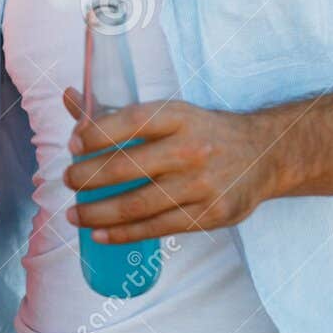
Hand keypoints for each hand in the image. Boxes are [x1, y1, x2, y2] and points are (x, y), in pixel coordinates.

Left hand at [61, 88, 282, 242]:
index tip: (72, 145)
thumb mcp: (170, 114)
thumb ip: (116, 111)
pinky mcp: (209, 214)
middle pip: (126, 167)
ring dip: (97, 213)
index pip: (130, 121)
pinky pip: (156, 228)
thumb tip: (69, 97)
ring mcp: (201, 185)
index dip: (96, 133)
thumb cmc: (203, 133)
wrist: (264, 154)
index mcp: (179, 117)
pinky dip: (122, 234)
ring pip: (136, 205)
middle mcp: (191, 149)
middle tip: (68, 181)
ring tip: (74, 214)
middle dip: (87, 178)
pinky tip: (100, 234)